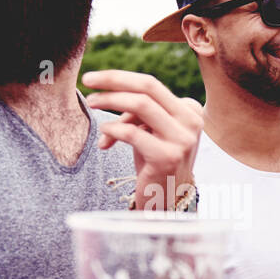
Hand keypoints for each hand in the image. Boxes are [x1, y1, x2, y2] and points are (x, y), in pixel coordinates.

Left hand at [83, 70, 202, 209]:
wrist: (165, 199)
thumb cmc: (153, 162)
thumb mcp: (149, 130)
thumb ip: (137, 111)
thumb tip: (103, 96)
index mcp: (190, 110)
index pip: (151, 85)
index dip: (120, 79)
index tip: (95, 79)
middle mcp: (191, 122)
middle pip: (148, 87)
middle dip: (114, 80)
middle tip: (88, 80)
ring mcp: (182, 140)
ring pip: (141, 105)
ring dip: (110, 101)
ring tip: (91, 104)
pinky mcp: (167, 157)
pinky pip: (132, 133)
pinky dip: (112, 130)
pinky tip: (103, 137)